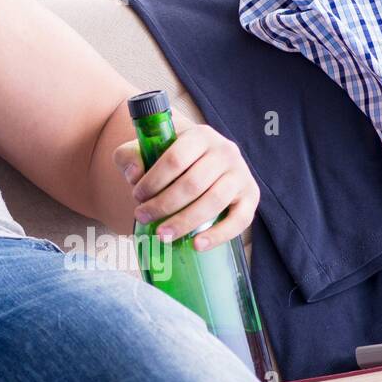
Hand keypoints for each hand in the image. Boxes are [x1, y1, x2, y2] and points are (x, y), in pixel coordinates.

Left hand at [113, 121, 258, 250]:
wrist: (202, 159)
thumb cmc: (170, 157)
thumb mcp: (145, 149)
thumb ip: (130, 156)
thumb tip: (134, 175)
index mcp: (199, 135)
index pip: (175, 159)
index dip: (153, 181)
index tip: (137, 196)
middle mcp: (225, 151)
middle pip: (192, 184)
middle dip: (163, 205)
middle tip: (142, 217)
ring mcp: (241, 174)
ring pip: (213, 202)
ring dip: (184, 222)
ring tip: (162, 235)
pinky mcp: (252, 196)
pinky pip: (239, 220)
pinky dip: (218, 235)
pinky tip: (196, 245)